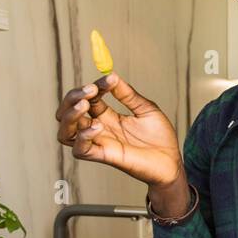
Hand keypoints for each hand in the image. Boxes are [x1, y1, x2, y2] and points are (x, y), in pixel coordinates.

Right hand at [55, 73, 185, 193]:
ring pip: (66, 133)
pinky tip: (97, 126)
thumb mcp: (146, 108)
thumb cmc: (161, 138)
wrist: (172, 162)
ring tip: (85, 105)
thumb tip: (111, 75)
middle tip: (89, 90)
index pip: (87, 98)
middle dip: (72, 98)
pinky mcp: (105, 157)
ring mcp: (100, 143)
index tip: (109, 79)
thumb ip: (128, 94)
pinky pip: (80, 150)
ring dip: (70, 117)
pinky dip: (83, 137)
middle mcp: (99, 129)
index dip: (94, 87)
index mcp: (107, 116)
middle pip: (68, 114)